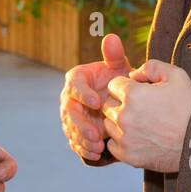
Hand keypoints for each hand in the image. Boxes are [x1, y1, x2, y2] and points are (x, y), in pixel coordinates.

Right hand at [60, 33, 131, 161]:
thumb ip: (114, 55)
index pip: (74, 85)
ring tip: (99, 146)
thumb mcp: (119, 68)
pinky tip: (97, 154)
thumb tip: (111, 38)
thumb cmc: (120, 82)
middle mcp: (68, 98)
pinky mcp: (75, 133)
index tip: (98, 102)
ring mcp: (70, 117)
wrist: (122, 104)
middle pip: (69, 111)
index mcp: (76, 79)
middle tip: (96, 133)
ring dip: (83, 140)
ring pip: (71, 129)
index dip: (84, 94)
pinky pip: (75, 142)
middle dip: (81, 124)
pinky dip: (84, 149)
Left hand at [104, 59, 190, 172]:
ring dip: (118, 122)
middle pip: (107, 105)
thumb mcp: (176, 76)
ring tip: (139, 123)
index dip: (125, 86)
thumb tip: (133, 74)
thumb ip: (151, 67)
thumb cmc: (189, 106)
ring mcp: (125, 138)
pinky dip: (120, 141)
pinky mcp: (128, 156)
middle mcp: (124, 116)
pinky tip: (136, 137)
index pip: (113, 85)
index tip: (137, 92)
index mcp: (132, 95)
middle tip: (139, 109)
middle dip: (119, 103)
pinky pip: (112, 145)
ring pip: (108, 125)